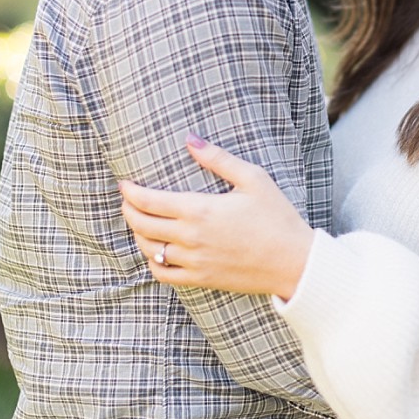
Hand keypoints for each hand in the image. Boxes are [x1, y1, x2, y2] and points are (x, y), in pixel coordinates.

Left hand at [119, 135, 314, 299]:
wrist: (294, 261)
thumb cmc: (277, 217)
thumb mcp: (254, 179)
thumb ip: (219, 159)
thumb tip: (190, 139)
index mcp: (200, 210)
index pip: (149, 201)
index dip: (131, 192)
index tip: (124, 184)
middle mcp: (190, 237)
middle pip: (142, 224)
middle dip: (129, 210)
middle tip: (128, 201)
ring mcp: (193, 261)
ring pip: (149, 249)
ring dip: (138, 234)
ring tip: (140, 223)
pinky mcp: (200, 279)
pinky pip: (163, 274)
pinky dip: (153, 262)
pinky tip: (156, 252)